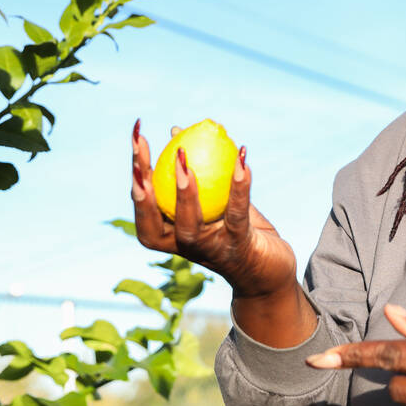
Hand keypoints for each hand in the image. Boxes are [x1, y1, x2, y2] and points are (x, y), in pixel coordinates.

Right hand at [130, 120, 296, 298]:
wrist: (268, 273)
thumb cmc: (236, 228)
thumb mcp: (214, 198)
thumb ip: (196, 171)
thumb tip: (176, 132)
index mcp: (170, 233)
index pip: (144, 203)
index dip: (137, 172)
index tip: (138, 137)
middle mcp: (183, 245)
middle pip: (152, 220)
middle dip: (142, 183)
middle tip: (142, 145)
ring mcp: (209, 249)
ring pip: (188, 225)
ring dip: (183, 191)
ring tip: (181, 156)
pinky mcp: (239, 246)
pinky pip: (236, 213)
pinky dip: (238, 185)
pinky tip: (242, 158)